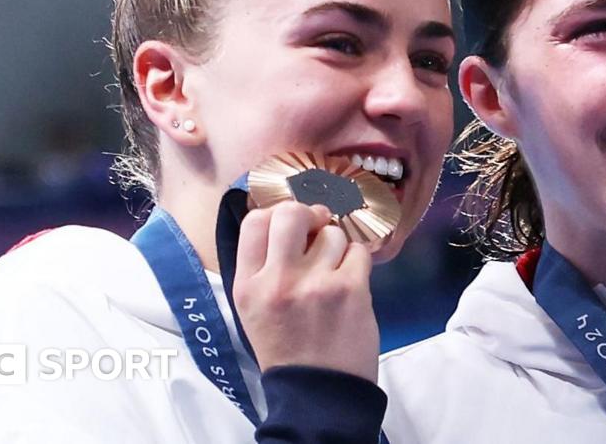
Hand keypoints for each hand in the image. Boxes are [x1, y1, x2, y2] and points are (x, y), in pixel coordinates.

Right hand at [231, 201, 378, 382]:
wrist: (318, 392)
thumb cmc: (288, 348)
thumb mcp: (255, 308)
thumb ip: (264, 265)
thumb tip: (292, 216)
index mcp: (247, 285)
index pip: (255, 221)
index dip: (276, 213)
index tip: (293, 223)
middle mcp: (277, 280)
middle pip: (291, 213)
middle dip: (309, 215)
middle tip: (318, 228)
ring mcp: (315, 283)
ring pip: (332, 232)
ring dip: (337, 246)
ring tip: (333, 273)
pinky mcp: (350, 289)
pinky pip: (358, 251)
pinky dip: (357, 263)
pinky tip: (349, 283)